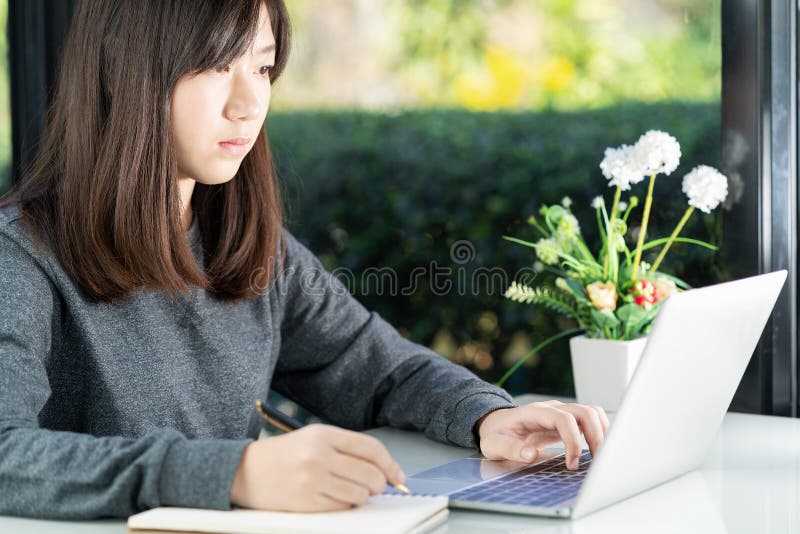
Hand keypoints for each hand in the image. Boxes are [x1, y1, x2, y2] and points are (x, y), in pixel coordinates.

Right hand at [230, 424, 405, 511]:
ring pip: (359, 494)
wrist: (245, 470)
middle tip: (376, 486)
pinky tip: (337, 498)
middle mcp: (319, 455)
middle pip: (370, 474)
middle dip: (379, 484)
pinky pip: (342, 508)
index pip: (371, 449)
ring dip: (362, 496)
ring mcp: (312, 479)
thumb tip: (385, 470)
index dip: (390, 465)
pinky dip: (346, 505)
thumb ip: (348, 449)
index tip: (398, 476)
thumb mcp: (315, 438)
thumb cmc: (286, 454)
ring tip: (351, 491)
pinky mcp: (306, 501)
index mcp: (324, 434)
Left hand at [475, 400, 608, 470]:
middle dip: (595, 437)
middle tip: (595, 463)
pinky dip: (599, 432)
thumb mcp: (492, 444)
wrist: (496, 425)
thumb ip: (509, 448)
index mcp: (534, 413)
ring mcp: (560, 412)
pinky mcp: (566, 421)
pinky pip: (590, 420)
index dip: (572, 441)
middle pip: (585, 411)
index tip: (571, 464)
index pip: (563, 419)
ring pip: (592, 412)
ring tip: (599, 458)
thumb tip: (529, 454)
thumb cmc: (495, 434)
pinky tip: (595, 450)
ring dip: (601, 433)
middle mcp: (551, 409)